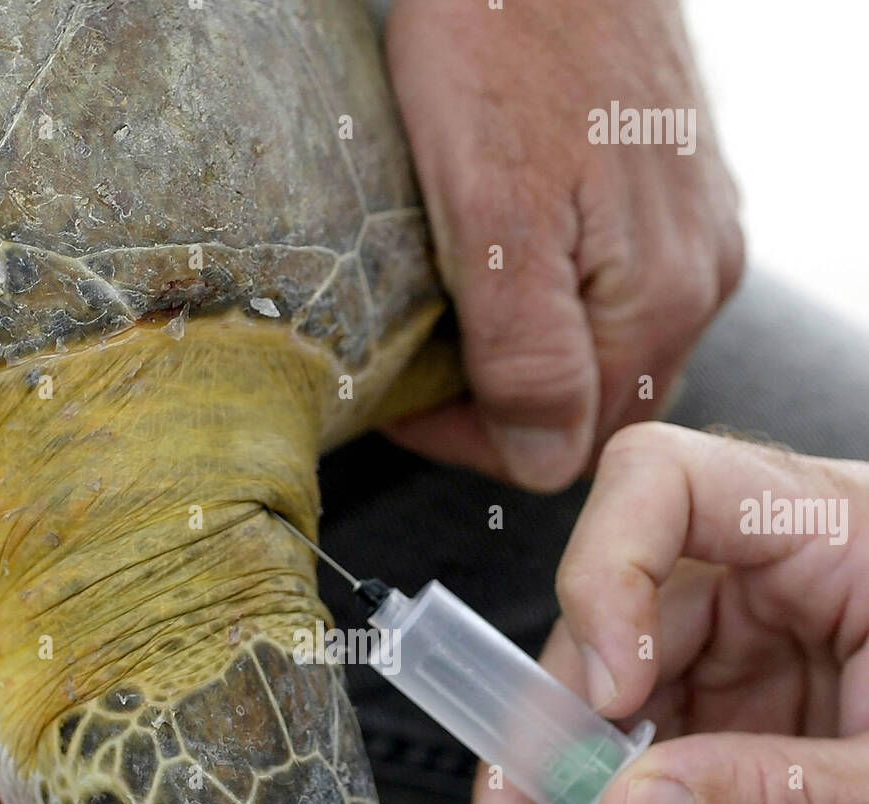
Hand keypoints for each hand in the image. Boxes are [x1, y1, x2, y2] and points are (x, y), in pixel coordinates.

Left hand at [382, 0, 743, 489]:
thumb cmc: (507, 40)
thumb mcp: (491, 214)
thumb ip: (525, 356)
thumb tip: (538, 460)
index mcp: (659, 304)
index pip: (562, 453)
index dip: (472, 439)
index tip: (406, 394)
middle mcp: (699, 282)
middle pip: (590, 412)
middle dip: (499, 407)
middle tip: (421, 359)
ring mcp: (696, 237)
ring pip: (603, 358)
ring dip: (526, 359)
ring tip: (456, 307)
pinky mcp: (677, 200)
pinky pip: (617, 297)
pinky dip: (557, 304)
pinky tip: (510, 259)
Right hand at [459, 423, 868, 803]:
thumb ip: (777, 794)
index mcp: (832, 525)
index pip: (663, 482)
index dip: (605, 575)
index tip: (612, 699)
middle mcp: (769, 569)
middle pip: (610, 618)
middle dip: (555, 743)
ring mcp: (750, 641)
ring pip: (613, 704)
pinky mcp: (744, 707)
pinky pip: (656, 758)